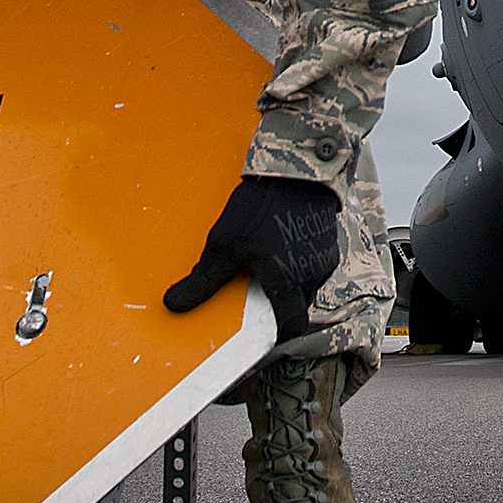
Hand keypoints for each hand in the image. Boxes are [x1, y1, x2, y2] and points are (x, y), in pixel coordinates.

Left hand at [164, 176, 339, 345]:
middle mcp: (313, 275)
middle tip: (251, 290)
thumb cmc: (263, 204)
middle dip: (274, 305)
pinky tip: (278, 249)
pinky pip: (312, 267)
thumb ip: (203, 279)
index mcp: (289, 281)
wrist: (297, 167)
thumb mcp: (224, 243)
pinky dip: (296, 266)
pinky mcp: (328, 243)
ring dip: (286, 285)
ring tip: (264, 265)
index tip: (254, 333)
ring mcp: (325, 258)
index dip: (272, 335)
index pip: (288, 328)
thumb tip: (174, 304)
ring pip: (304, 287)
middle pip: (295, 308)